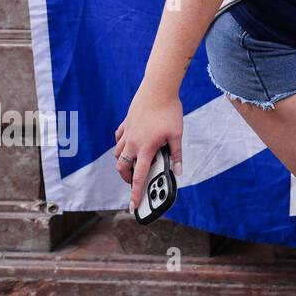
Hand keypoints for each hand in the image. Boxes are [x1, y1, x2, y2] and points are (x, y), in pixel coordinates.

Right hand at [114, 84, 183, 212]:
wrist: (158, 89)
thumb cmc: (169, 111)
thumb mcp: (177, 134)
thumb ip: (176, 154)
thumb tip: (178, 171)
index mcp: (146, 148)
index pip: (140, 176)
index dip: (136, 193)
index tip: (132, 207)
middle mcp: (132, 143)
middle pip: (122, 167)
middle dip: (127, 177)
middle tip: (135, 180)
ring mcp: (127, 132)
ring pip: (117, 153)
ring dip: (124, 161)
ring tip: (135, 162)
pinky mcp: (126, 123)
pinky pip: (119, 138)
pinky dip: (122, 144)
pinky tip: (130, 142)